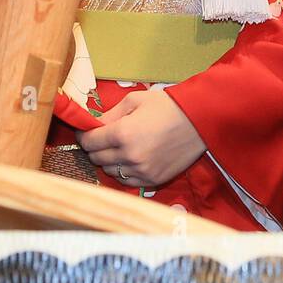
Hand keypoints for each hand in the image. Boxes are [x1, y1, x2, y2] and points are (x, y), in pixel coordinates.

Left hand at [77, 88, 205, 188]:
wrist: (198, 121)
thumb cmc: (165, 106)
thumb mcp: (133, 101)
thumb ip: (110, 114)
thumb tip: (93, 123)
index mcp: (122, 134)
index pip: (89, 142)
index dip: (84, 136)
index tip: (85, 131)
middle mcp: (129, 156)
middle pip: (97, 158)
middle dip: (94, 147)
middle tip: (101, 138)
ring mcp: (142, 171)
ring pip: (110, 172)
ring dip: (108, 161)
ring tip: (116, 149)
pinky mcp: (153, 180)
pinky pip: (127, 181)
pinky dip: (123, 172)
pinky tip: (129, 160)